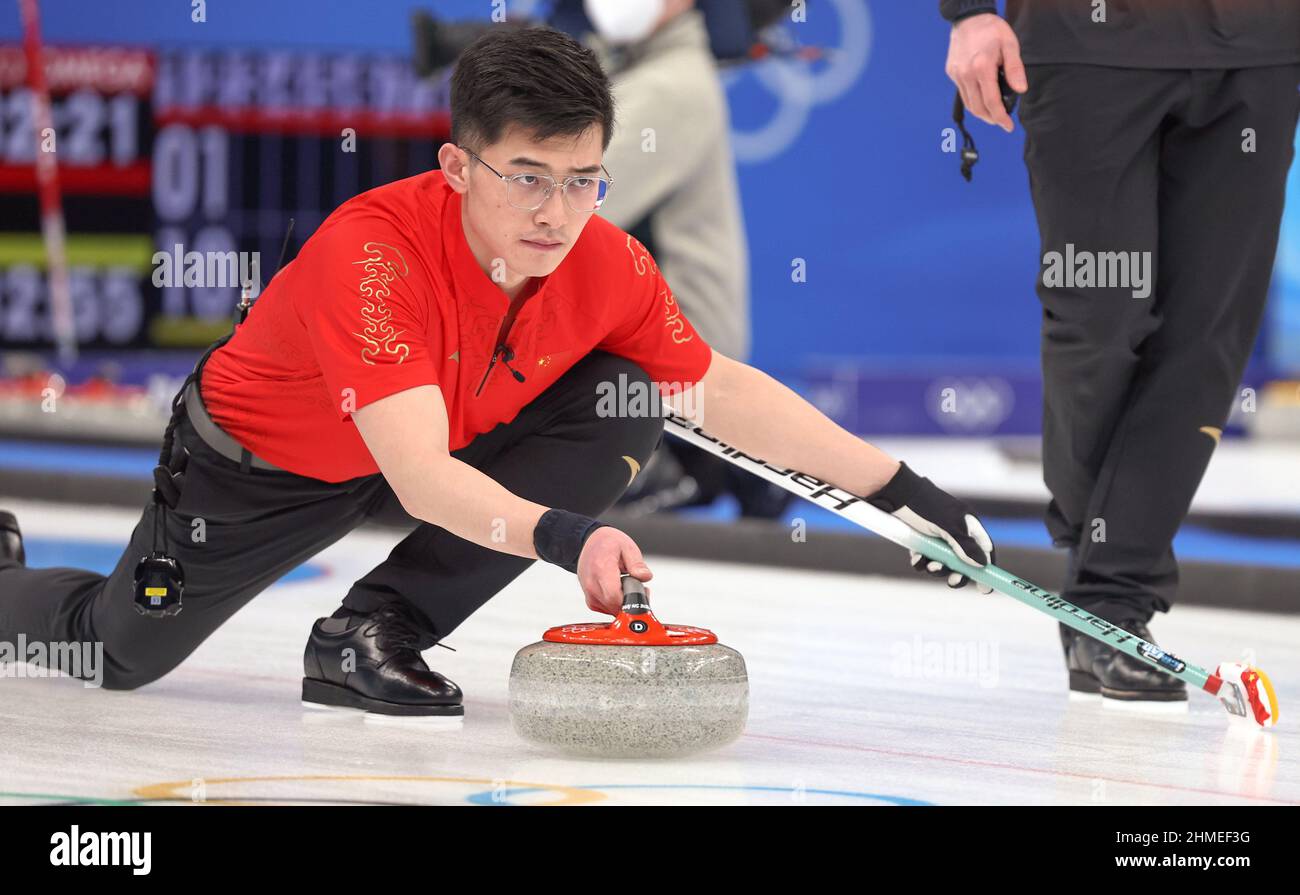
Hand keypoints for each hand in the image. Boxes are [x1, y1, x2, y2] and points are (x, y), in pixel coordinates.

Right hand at [576, 526, 652, 614]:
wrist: (591, 542)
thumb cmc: (608, 542)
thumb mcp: (627, 547)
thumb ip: (637, 564)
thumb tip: (645, 577)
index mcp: (601, 569)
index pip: (614, 597)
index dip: (631, 599)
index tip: (642, 591)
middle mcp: (591, 584)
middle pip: (615, 606)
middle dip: (631, 601)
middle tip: (640, 587)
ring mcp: (589, 593)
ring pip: (611, 610)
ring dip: (624, 603)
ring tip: (629, 585)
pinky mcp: (590, 599)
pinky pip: (606, 609)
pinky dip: (616, 604)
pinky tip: (620, 591)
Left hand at [865, 463, 995, 592]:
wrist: (894, 494)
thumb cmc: (925, 506)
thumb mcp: (949, 527)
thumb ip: (965, 546)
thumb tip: (983, 565)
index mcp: (968, 525)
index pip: (983, 549)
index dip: (986, 568)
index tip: (984, 588)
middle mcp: (955, 531)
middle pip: (963, 561)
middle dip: (958, 572)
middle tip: (952, 581)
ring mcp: (937, 537)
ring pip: (943, 562)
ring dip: (937, 568)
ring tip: (930, 566)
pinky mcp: (921, 540)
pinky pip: (925, 558)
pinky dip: (922, 562)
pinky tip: (916, 559)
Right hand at [945, 13, 1026, 132]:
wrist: (968, 19)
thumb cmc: (991, 30)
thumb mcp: (1010, 45)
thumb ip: (1015, 68)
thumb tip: (1020, 90)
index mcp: (982, 68)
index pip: (991, 102)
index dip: (1001, 117)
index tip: (1008, 126)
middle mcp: (966, 74)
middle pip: (978, 107)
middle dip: (991, 118)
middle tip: (1002, 121)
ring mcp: (957, 75)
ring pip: (969, 104)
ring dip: (981, 113)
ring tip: (993, 114)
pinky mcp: (952, 73)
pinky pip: (963, 93)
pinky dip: (973, 101)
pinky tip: (982, 99)